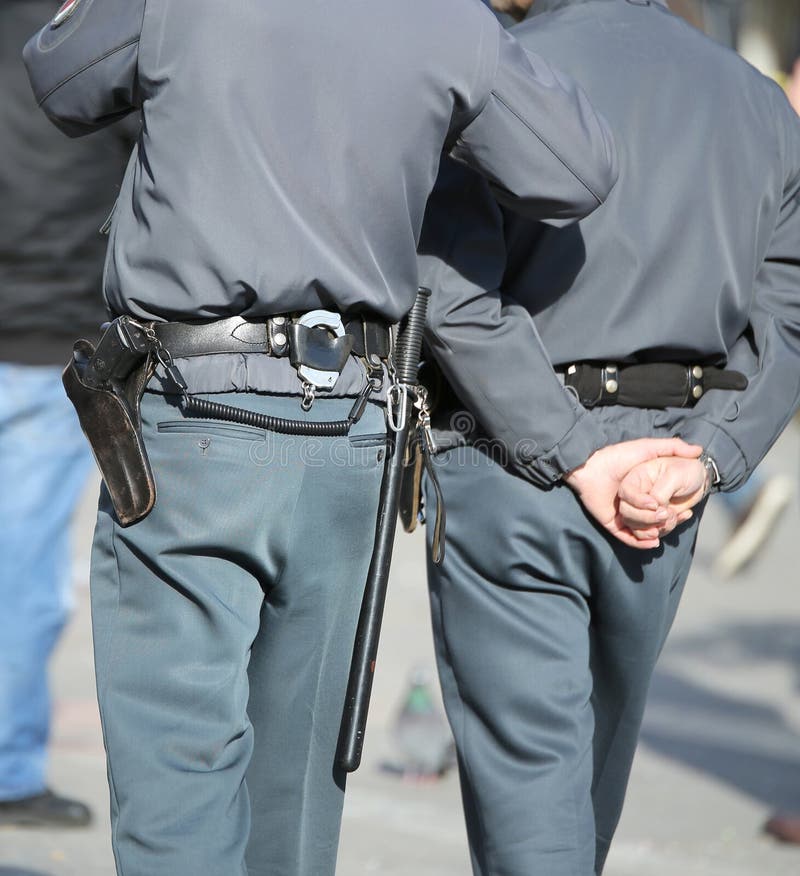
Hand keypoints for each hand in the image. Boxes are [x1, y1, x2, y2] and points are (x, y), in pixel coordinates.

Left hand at [564, 438, 701, 549]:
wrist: (591, 466)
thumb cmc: (618, 456)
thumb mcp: (649, 449)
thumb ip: (673, 447)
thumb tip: (699, 450)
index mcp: (641, 489)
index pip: (661, 504)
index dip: (673, 508)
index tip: (685, 510)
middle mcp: (632, 503)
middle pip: (653, 520)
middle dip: (665, 522)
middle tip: (674, 518)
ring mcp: (621, 514)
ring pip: (641, 530)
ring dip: (654, 532)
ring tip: (663, 528)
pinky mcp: (611, 523)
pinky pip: (627, 537)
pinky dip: (640, 542)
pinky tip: (652, 541)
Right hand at [616, 456, 707, 541]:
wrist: (699, 480)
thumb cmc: (685, 471)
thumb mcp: (674, 475)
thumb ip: (660, 492)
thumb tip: (655, 509)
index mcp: (636, 478)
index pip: (625, 493)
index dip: (638, 502)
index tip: (656, 504)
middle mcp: (635, 494)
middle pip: (626, 513)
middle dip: (646, 519)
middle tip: (665, 515)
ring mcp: (642, 509)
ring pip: (636, 527)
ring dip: (656, 528)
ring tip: (673, 517)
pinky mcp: (652, 520)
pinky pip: (650, 533)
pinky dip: (665, 530)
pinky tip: (681, 517)